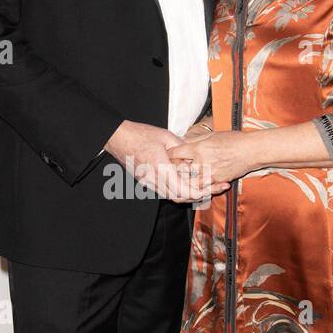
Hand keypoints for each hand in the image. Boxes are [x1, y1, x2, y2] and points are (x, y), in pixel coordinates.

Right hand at [103, 119, 227, 201]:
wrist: (119, 138)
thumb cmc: (141, 134)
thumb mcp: (166, 137)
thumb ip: (182, 149)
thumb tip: (196, 157)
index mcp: (160, 168)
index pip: (182, 189)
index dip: (198, 192)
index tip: (210, 188)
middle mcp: (153, 179)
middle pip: (179, 197)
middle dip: (197, 196)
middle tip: (213, 189)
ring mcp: (148, 183)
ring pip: (171, 196)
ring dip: (187, 194)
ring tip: (203, 188)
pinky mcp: (145, 182)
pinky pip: (163, 191)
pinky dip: (177, 190)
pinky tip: (186, 184)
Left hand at [167, 130, 256, 184]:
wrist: (252, 151)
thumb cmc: (234, 140)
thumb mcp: (212, 135)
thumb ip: (196, 140)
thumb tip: (182, 140)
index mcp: (198, 148)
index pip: (175, 153)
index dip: (170, 155)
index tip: (168, 156)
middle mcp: (201, 162)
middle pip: (180, 170)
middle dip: (175, 170)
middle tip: (173, 169)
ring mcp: (209, 173)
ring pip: (190, 182)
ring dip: (187, 181)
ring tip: (185, 179)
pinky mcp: (218, 181)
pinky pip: (204, 187)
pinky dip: (200, 187)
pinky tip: (199, 184)